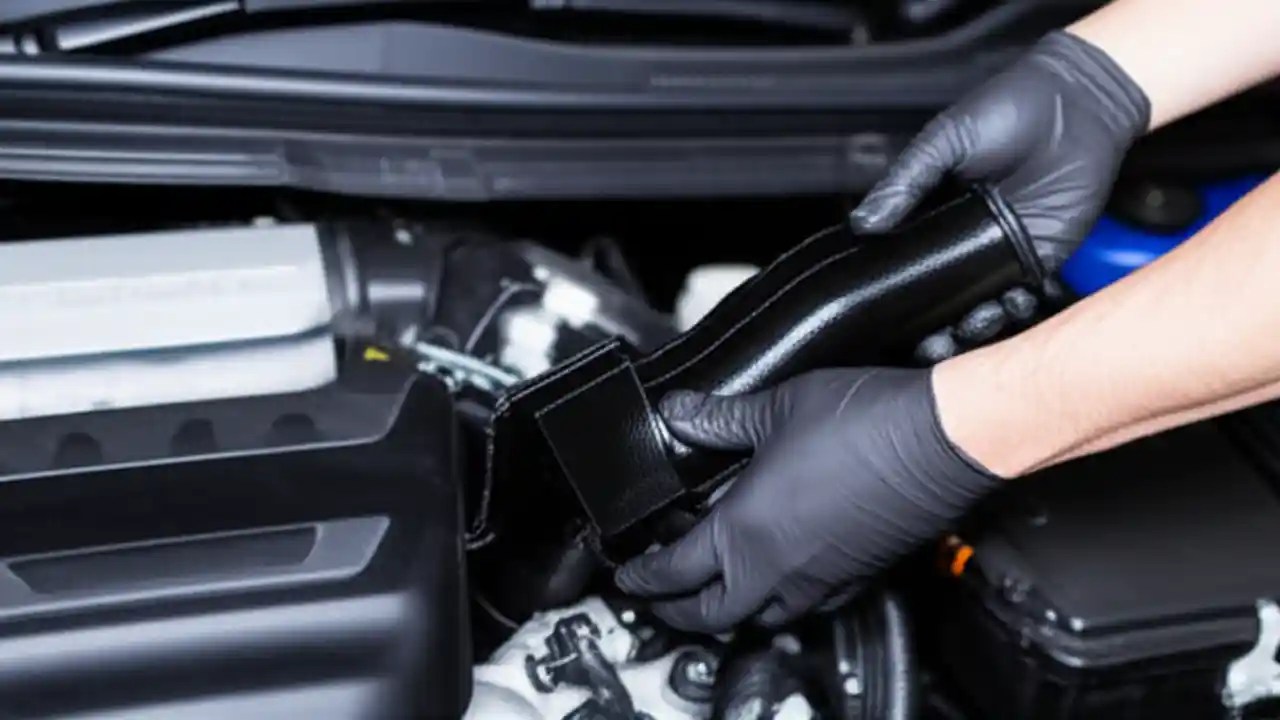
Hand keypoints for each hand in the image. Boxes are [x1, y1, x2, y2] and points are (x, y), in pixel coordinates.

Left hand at [614, 368, 999, 633]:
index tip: (626, 577)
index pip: (672, 571)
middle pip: (711, 616)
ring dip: (729, 609)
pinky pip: (808, 606)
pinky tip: (782, 572)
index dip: (640, 578)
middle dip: (676, 611)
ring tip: (716, 586)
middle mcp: (778, 568)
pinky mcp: (858, 576)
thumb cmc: (866, 422)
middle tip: (659, 598)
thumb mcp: (775, 408)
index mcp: (744, 531)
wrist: (941, 439)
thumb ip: (719, 418)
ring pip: (760, 618)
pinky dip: (781, 600)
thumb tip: (680, 412)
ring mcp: (821, 579)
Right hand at [850, 31, 1149, 360]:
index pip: (905, 263)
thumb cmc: (1009, 108)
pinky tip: (1006, 305)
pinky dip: (1014, 311)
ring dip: (973, 326)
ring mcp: (1002, 250)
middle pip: (941, 298)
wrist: (1078, 103)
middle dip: (934, 330)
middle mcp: (964, 239)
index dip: (894, 297)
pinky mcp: (1040, 255)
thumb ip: (905, 182)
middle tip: (930, 344)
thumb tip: (861, 223)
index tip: (885, 322)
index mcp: (933, 214)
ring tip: (970, 324)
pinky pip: (1023, 297)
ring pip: (979, 305)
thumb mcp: (944, 141)